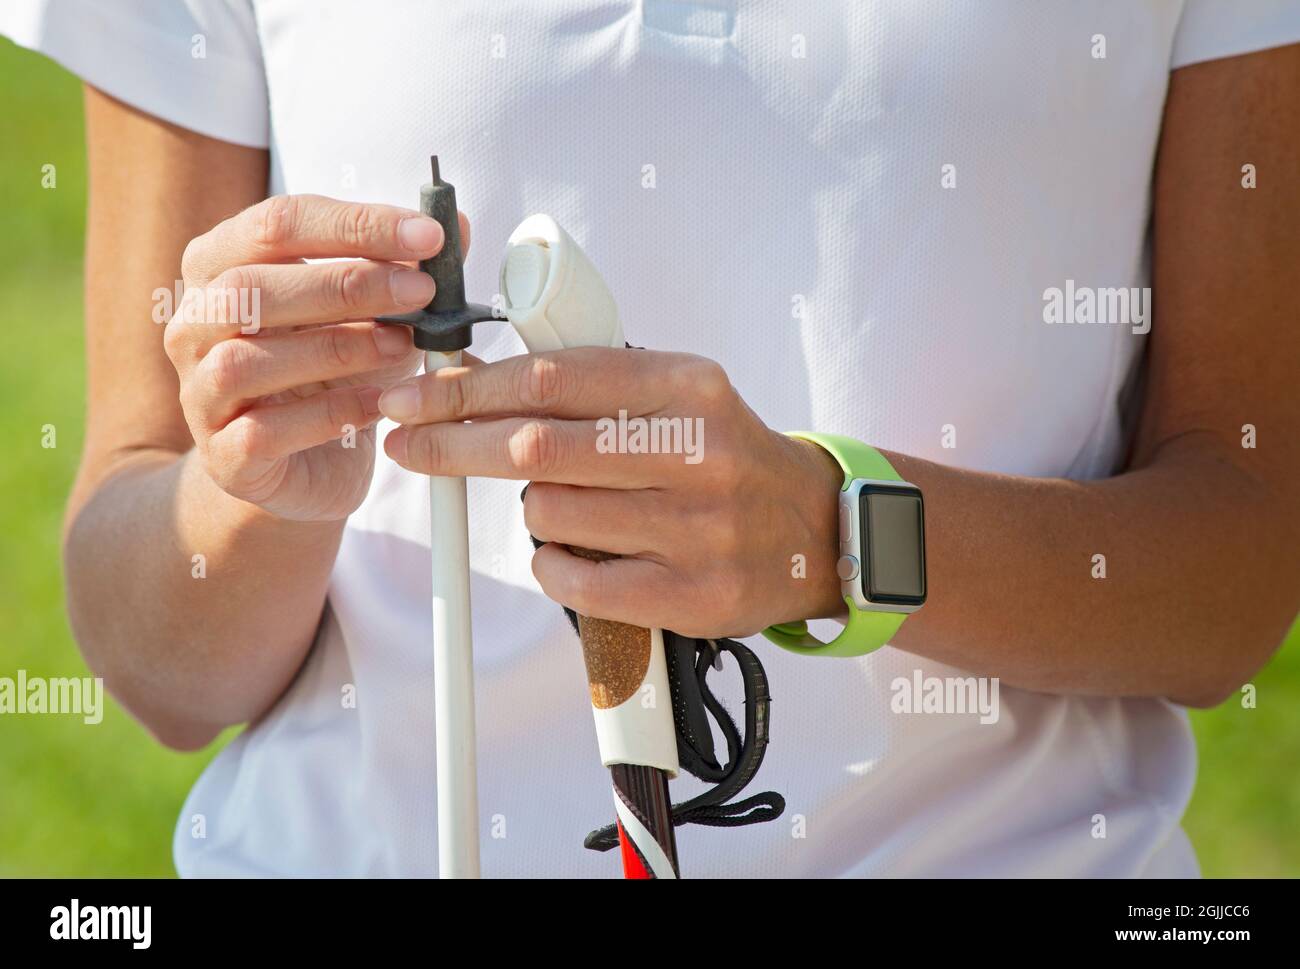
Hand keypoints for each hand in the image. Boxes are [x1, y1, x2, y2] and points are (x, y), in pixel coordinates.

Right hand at [164, 194, 468, 520]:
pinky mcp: (224, 456)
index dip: (357, 224)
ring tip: (404, 346)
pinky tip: (380, 405)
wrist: (311, 466)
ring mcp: (199, 392)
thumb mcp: (379, 312)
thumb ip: (409, 266)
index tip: (430, 235)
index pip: (279, 222)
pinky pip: (263, 432)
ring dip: (335, 348)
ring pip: (244, 360)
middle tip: (422, 289)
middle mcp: (195, 323)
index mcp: (222, 263)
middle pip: (250, 287)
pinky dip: (327, 416)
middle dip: (345, 283)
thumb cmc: (337, 373)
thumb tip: (455, 221)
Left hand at [380, 348, 845, 636]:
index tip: (413, 397)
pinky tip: (571, 550)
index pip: (552, 379)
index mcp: (690, 387)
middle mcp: (698, 454)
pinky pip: (573, 579)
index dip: (467, 389)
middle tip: (410, 443)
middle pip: (536, 447)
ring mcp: (696, 531)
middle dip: (453, 444)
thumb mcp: (679, 393)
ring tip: (567, 504)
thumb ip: (593, 385)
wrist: (814, 532)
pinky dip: (549, 562)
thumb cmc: (723, 455)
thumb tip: (473, 383)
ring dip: (529, 508)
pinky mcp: (690, 597)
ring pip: (548, 514)